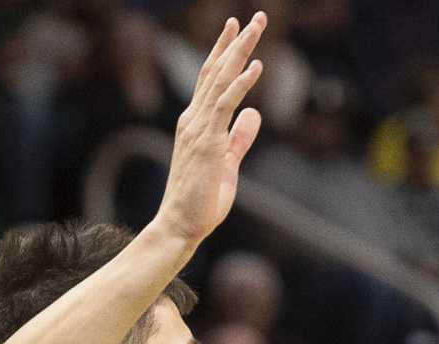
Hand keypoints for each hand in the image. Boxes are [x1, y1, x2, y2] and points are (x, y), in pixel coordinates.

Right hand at [154, 13, 264, 251]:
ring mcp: (199, 129)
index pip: (211, 79)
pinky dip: (241, 84)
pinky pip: (225, 106)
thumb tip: (254, 114)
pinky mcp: (207, 143)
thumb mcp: (227, 164)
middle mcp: (194, 120)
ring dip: (240, 51)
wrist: (181, 226)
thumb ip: (239, 138)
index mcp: (196, 124)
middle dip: (236, 41)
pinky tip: (255, 66)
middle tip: (255, 17)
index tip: (235, 28)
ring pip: (221, 80)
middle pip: (216, 70)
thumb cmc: (201, 203)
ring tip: (257, 27)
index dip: (224, 51)